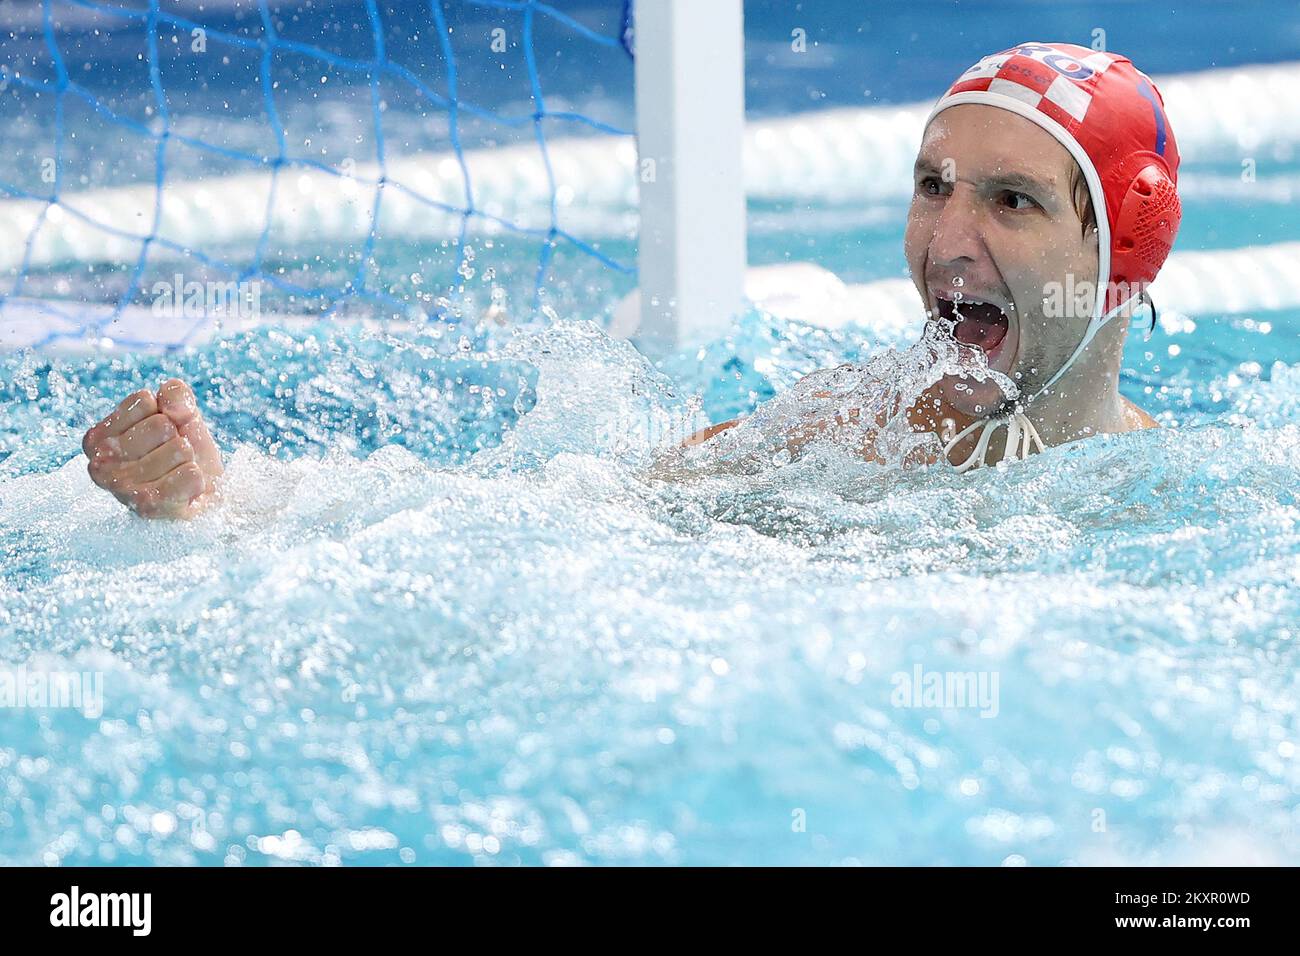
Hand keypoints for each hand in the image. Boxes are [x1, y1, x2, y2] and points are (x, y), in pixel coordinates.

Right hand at [82, 378, 223, 518]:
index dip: (164, 413)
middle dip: (176, 437)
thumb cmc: (182, 450)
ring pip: (179, 449)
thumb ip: (175, 393)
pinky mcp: (148, 507)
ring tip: (176, 474)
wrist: (204, 493)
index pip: (144, 400)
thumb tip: (174, 410)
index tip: (161, 436)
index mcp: (97, 437)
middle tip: (172, 458)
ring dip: (188, 460)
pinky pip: (190, 475)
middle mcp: (99, 464)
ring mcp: (121, 488)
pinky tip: (185, 490)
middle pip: (161, 425)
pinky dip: (197, 479)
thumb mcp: (179, 411)